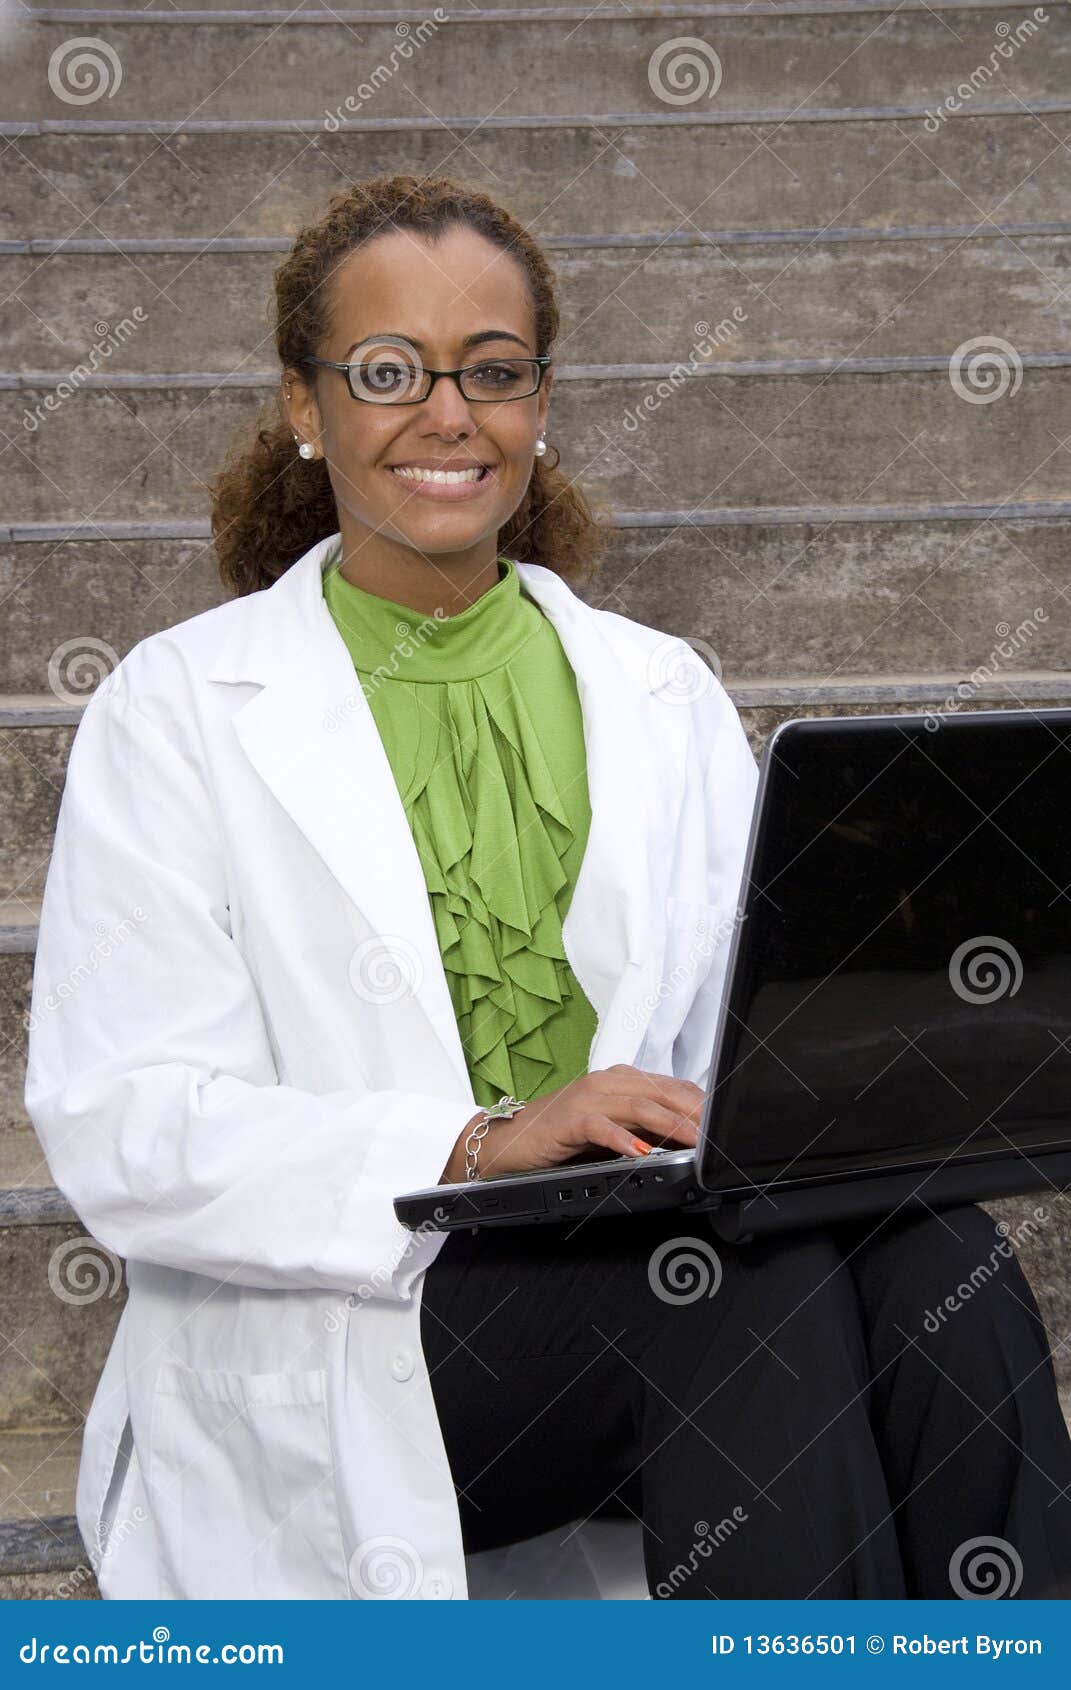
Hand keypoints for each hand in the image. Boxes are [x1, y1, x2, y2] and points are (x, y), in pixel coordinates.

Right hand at [438, 1065, 704, 1183]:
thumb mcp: (613, 1131)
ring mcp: (589, 1098)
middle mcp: (608, 1082)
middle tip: (720, 1134)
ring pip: (640, 1106)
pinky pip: (602, 1126)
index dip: (701, 1106)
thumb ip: (646, 1130)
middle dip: (696, 1114)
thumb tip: (688, 1140)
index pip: (673, 1088)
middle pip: (663, 1094)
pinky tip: (640, 1152)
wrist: (508, 1141)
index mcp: (622, 1081)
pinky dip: (623, 1139)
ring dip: (671, 1125)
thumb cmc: (560, 1137)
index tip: (725, 1125)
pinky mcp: (570, 1118)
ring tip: (695, 1141)